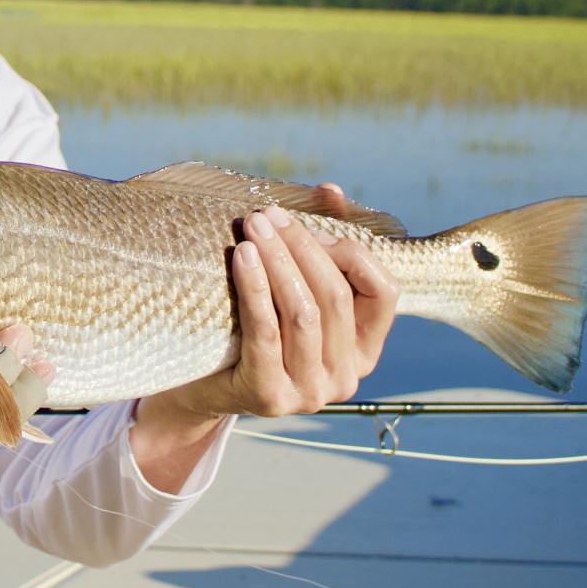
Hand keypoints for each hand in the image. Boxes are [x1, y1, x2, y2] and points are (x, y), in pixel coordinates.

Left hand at [131, 189, 398, 485]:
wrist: (200, 387)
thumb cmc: (252, 328)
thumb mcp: (291, 290)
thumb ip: (319, 242)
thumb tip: (331, 190)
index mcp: (364, 349)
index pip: (385, 292)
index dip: (352, 253)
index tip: (311, 228)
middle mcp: (346, 376)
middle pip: (336, 296)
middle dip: (302, 247)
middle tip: (268, 215)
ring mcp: (311, 393)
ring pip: (304, 313)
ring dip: (278, 261)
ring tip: (252, 227)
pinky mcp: (270, 397)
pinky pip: (266, 331)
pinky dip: (255, 288)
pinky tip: (242, 256)